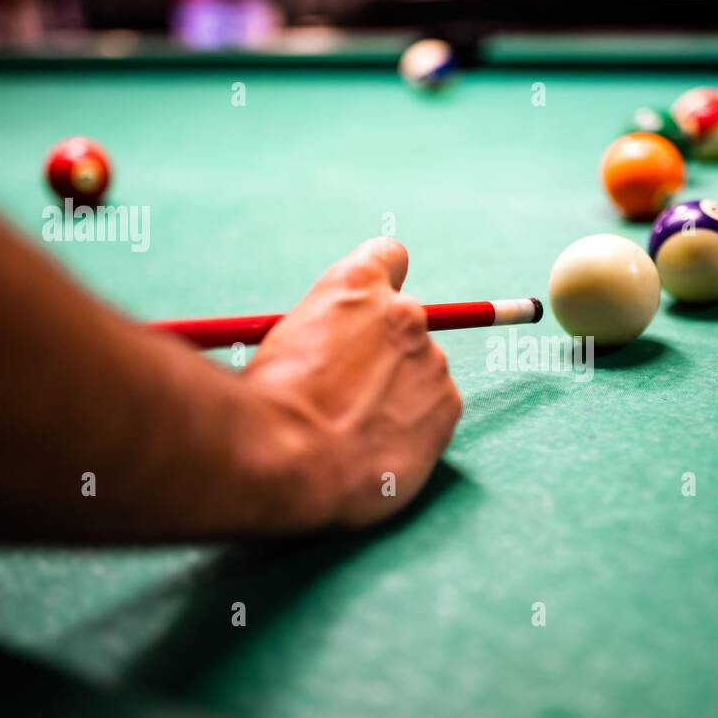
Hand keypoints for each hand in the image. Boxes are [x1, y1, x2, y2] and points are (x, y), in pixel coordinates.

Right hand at [244, 237, 461, 529]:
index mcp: (356, 285)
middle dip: (385, 354)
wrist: (290, 460)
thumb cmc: (269, 401)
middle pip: (406, 325)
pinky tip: (375, 450)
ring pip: (419, 374)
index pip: (388, 257)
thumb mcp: (282, 342)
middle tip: (350, 394)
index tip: (372, 308)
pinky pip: (433, 413)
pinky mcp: (448, 404)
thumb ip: (323, 331)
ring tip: (352, 431)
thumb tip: (333, 346)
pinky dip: (411, 431)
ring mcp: (432, 359)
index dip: (379, 285)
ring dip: (396, 396)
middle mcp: (404, 312)